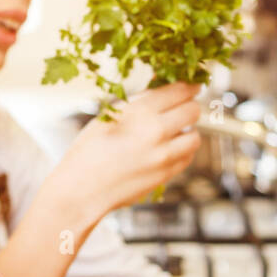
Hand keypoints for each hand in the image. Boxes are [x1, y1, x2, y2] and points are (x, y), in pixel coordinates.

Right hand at [61, 82, 201, 214]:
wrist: (81, 190)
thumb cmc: (87, 151)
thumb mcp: (107, 118)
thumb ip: (136, 104)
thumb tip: (159, 91)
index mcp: (139, 113)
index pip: (178, 91)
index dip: (189, 86)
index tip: (193, 85)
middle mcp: (156, 132)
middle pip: (193, 111)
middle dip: (189, 105)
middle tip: (183, 106)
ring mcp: (164, 156)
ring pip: (195, 136)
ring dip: (188, 130)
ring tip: (175, 131)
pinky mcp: (166, 175)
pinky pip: (187, 157)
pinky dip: (182, 150)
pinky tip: (168, 149)